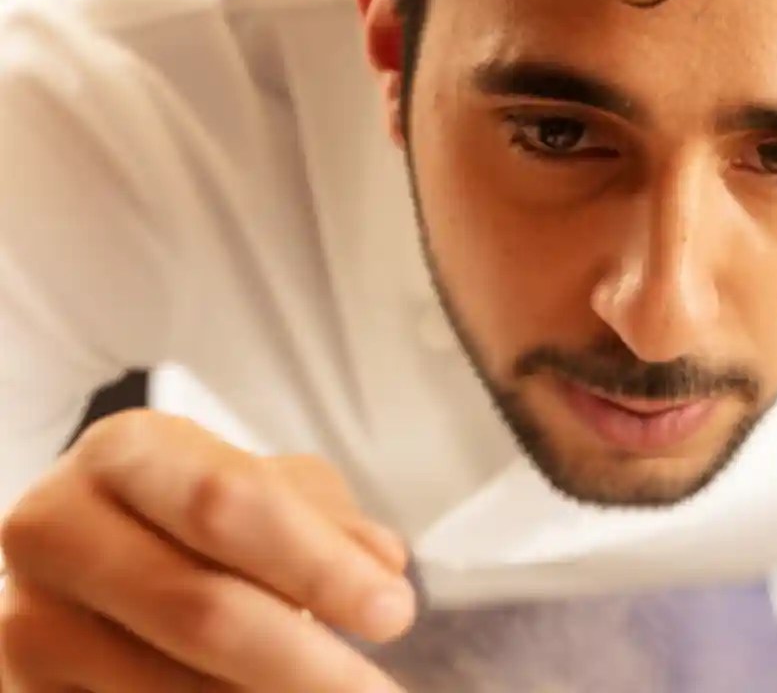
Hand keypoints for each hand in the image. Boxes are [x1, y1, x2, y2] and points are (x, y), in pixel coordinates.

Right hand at [0, 410, 414, 691]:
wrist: (88, 559)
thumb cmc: (195, 519)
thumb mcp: (267, 493)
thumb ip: (326, 522)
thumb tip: (383, 566)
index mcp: (125, 453)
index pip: (230, 505)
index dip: (319, 565)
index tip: (394, 613)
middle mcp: (56, 527)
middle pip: (203, 610)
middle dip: (309, 664)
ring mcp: (28, 617)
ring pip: (174, 687)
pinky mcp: (24, 689)